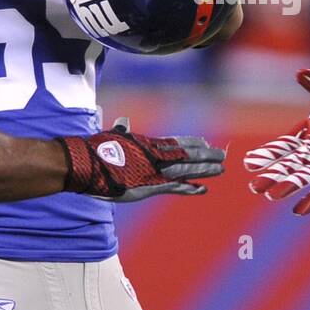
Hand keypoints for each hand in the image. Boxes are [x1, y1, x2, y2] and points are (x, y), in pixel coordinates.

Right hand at [60, 117, 224, 200]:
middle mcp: (156, 155)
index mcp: (148, 144)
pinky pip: (175, 187)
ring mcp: (154, 170)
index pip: (175, 141)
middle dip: (206, 154)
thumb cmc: (96, 150)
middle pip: (187, 153)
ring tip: (221, 169)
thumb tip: (123, 120)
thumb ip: (122, 130)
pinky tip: (203, 190)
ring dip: (205, 169)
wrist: (87, 164)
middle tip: (222, 155)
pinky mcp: (150, 185)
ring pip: (187, 168)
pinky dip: (189, 188)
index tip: (205, 141)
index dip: (191, 142)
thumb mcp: (113, 136)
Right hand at [244, 69, 309, 214]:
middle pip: (287, 166)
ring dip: (288, 187)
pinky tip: (299, 211)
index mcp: (306, 132)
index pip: (282, 146)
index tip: (250, 163)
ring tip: (272, 196)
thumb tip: (301, 71)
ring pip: (302, 178)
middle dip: (271, 175)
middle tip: (254, 186)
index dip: (267, 154)